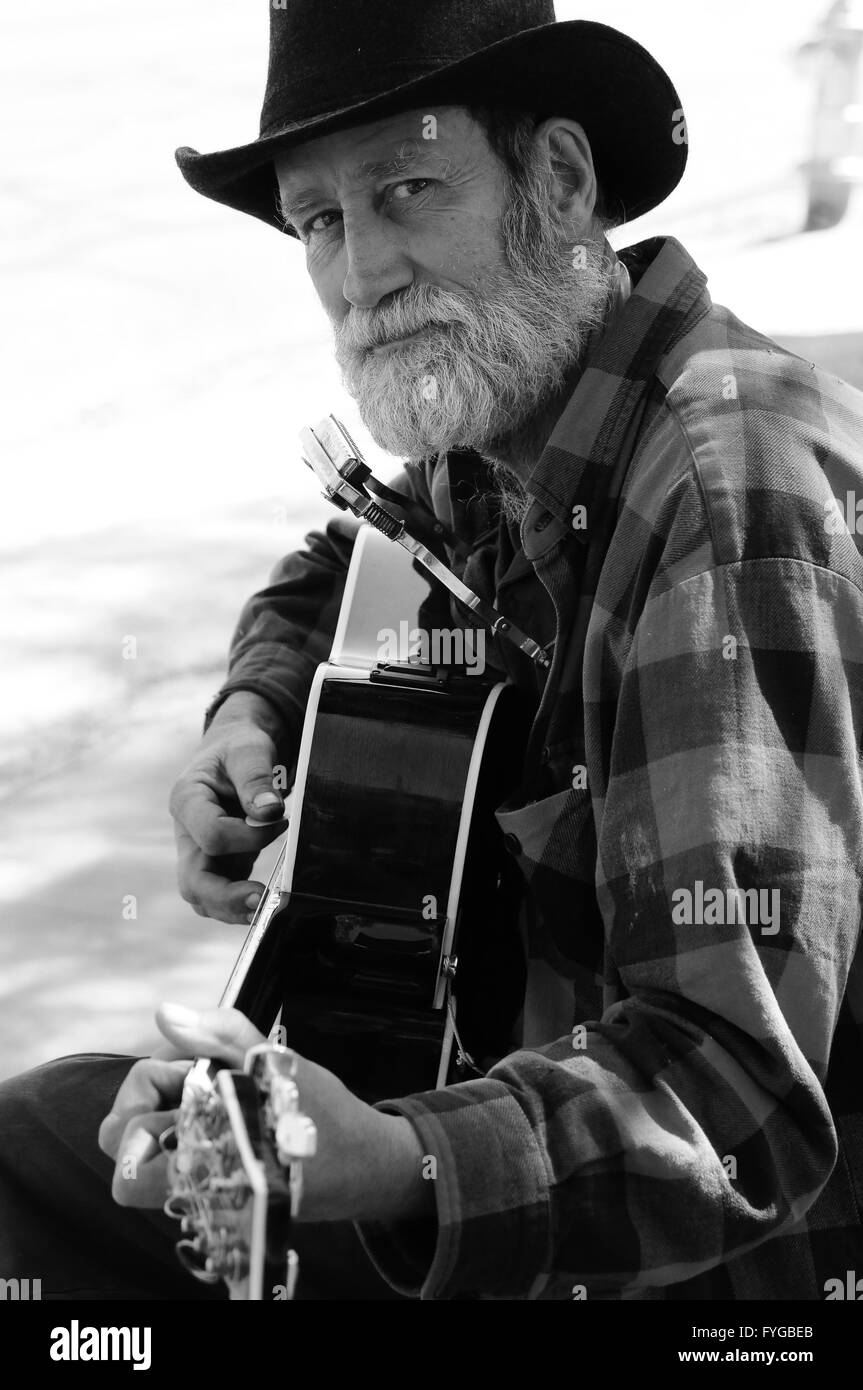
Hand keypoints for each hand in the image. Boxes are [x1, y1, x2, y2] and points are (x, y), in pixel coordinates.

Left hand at [100, 1004, 432, 1224]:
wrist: (366, 1164)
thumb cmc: (323, 1119)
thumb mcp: (276, 1066)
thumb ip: (220, 1039)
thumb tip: (168, 1014)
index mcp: (199, 1167)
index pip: (124, 1146)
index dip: (142, 1097)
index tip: (187, 1070)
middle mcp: (188, 1191)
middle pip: (124, 1146)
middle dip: (148, 1098)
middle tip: (193, 1072)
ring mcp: (197, 1193)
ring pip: (147, 1147)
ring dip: (170, 1106)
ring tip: (217, 1083)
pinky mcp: (211, 1188)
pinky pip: (174, 1151)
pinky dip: (189, 1119)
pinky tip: (226, 1101)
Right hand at [169, 692, 293, 923]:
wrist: (235, 751)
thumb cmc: (239, 747)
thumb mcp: (248, 749)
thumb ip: (255, 777)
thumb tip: (269, 812)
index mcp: (187, 800)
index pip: (211, 835)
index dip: (249, 836)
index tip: (281, 820)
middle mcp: (187, 834)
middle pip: (193, 881)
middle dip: (228, 897)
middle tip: (265, 900)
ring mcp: (198, 854)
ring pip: (202, 898)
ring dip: (233, 910)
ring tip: (268, 909)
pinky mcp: (217, 866)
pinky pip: (219, 897)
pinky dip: (240, 907)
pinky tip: (267, 906)